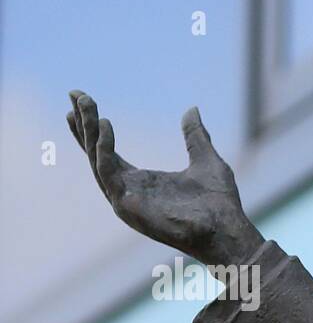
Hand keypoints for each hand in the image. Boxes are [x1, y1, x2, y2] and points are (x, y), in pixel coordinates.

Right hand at [66, 91, 262, 265]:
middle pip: (96, 153)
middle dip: (84, 124)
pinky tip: (105, 125)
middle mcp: (130, 190)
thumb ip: (194, 135)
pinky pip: (108, 173)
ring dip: (89, 131)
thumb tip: (192, 109)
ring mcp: (126, 200)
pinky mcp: (127, 206)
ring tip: (87, 103)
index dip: (93, 128)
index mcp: (143, 181)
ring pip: (97, 160)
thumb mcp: (205, 159)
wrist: (228, 229)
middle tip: (75, 93)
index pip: (107, 152)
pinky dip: (104, 149)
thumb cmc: (220, 202)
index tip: (82, 101)